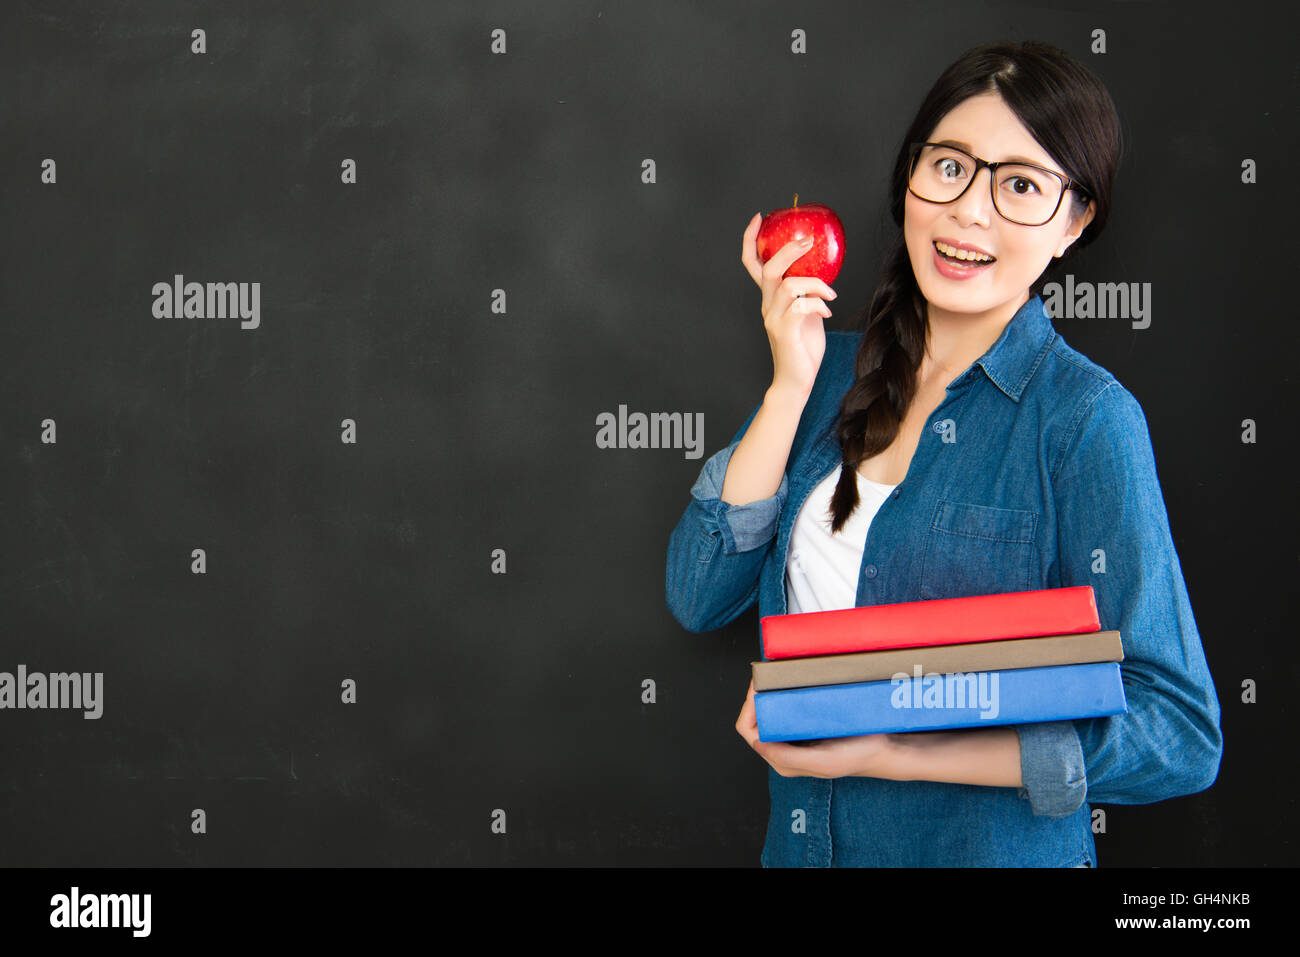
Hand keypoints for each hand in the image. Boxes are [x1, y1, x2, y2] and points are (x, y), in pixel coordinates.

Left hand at [735, 677, 895, 778]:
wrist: (883, 749)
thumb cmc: (855, 757)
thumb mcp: (822, 761)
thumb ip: (787, 757)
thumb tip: (757, 742)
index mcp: (782, 761)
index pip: (750, 731)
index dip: (749, 707)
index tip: (759, 686)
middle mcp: (784, 750)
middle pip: (756, 719)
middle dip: (757, 695)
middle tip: (766, 674)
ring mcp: (794, 738)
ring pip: (769, 712)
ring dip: (768, 693)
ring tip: (773, 675)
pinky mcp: (806, 727)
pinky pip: (785, 708)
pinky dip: (782, 693)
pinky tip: (788, 682)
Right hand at [740, 213, 834, 398]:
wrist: (798, 380)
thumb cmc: (803, 346)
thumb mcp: (806, 312)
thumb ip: (807, 293)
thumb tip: (822, 273)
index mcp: (770, 298)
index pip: (752, 264)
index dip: (751, 240)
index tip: (759, 218)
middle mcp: (767, 306)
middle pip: (769, 270)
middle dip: (788, 251)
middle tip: (808, 242)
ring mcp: (773, 319)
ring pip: (788, 286)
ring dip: (814, 283)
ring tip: (830, 293)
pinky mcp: (784, 332)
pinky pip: (800, 306)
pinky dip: (817, 303)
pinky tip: (827, 311)